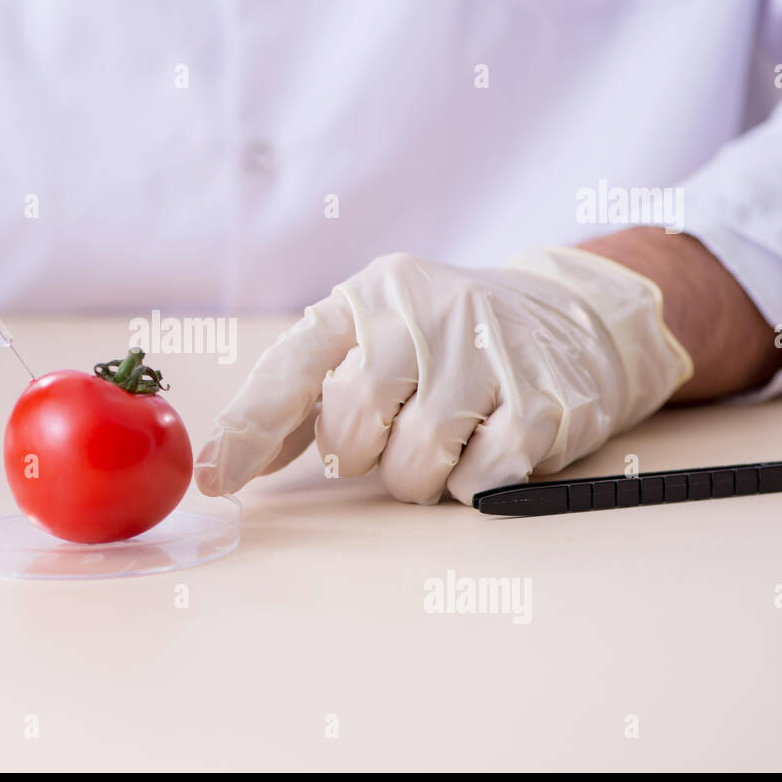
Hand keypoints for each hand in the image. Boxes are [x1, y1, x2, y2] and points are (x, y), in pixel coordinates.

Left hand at [195, 248, 692, 503]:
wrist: (565, 314)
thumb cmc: (438, 346)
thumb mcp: (365, 348)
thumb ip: (296, 406)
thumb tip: (221, 467)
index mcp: (365, 299)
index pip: (292, 366)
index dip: (249, 428)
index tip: (216, 479)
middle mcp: (422, 312)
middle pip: (353, 424)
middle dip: (362, 453)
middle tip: (391, 431)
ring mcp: (486, 349)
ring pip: (414, 463)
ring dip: (416, 476)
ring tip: (440, 437)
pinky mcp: (541, 396)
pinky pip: (478, 480)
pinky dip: (471, 482)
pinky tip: (486, 443)